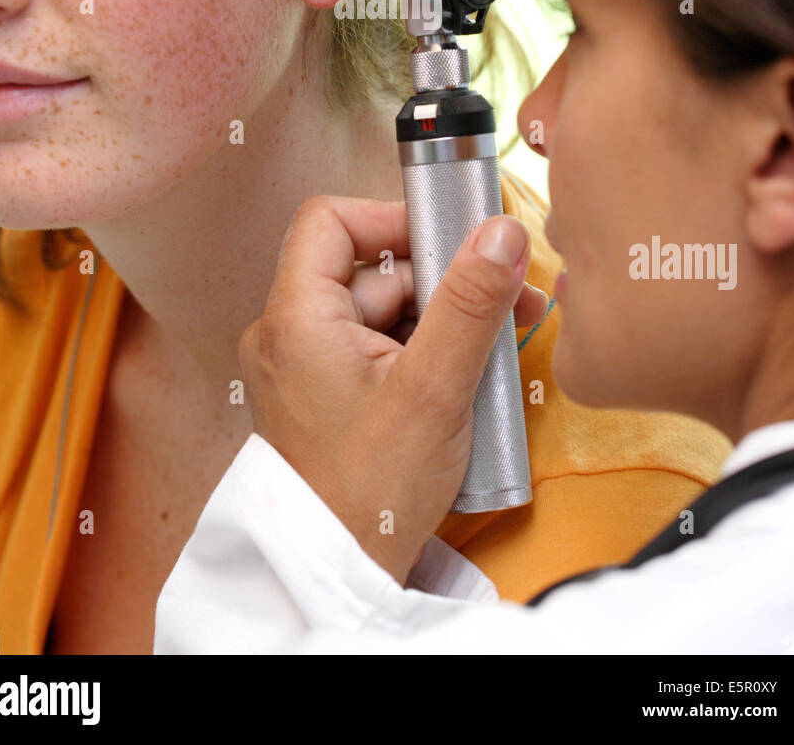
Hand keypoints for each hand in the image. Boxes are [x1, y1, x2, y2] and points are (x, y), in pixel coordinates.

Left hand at [238, 195, 547, 584]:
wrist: (341, 575)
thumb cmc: (370, 493)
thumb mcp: (434, 389)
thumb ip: (469, 303)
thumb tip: (500, 232)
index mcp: (296, 317)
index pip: (330, 220)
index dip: (391, 218)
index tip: (450, 241)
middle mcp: (288, 333)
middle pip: (370, 269)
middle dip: (442, 282)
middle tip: (505, 303)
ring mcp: (304, 366)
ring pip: (381, 311)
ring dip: (441, 321)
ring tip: (496, 349)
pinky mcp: (324, 394)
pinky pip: (376, 348)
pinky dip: (421, 353)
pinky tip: (465, 378)